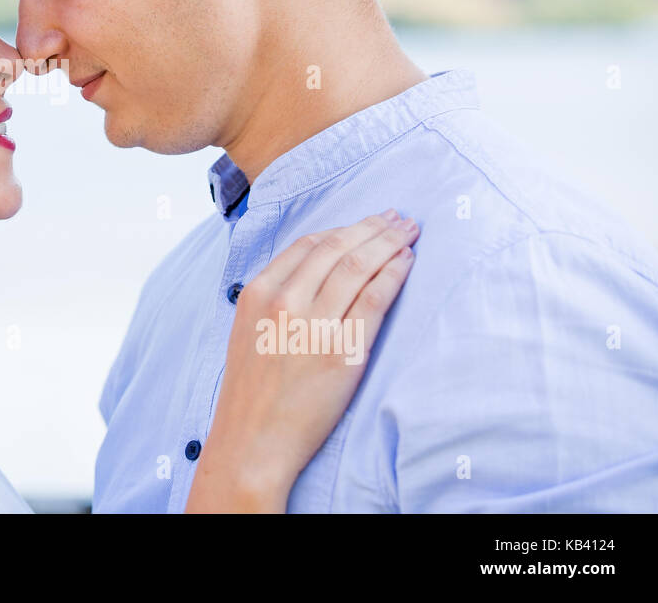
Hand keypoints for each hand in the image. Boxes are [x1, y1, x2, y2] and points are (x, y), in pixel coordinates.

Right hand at [185, 209, 418, 512]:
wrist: (253, 441)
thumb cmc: (252, 392)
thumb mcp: (248, 331)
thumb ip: (274, 298)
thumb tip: (312, 272)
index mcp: (257, 293)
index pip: (307, 245)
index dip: (342, 228)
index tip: (364, 222)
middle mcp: (284, 301)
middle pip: (336, 247)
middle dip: (371, 227)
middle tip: (397, 217)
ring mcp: (313, 325)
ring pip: (358, 265)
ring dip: (389, 243)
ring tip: (409, 233)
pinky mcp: (342, 351)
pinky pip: (374, 298)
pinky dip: (394, 274)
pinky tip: (407, 262)